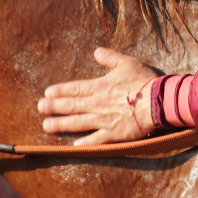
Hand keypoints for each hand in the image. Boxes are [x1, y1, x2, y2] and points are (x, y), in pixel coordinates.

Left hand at [40, 47, 156, 144]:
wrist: (158, 102)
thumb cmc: (144, 81)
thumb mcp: (127, 62)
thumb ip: (110, 57)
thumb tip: (97, 52)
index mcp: (99, 87)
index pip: (74, 89)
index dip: (59, 91)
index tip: (47, 93)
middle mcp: (97, 104)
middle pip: (70, 106)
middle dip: (53, 107)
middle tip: (39, 108)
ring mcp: (103, 121)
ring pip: (77, 123)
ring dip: (60, 125)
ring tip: (46, 126)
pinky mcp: (113, 134)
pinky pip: (95, 140)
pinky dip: (84, 143)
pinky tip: (74, 146)